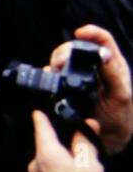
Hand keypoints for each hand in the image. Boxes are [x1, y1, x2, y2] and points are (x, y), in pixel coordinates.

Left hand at [28, 110, 105, 171]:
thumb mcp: (90, 163)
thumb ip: (85, 142)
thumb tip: (88, 124)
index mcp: (46, 154)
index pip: (42, 130)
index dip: (41, 120)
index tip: (37, 113)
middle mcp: (35, 166)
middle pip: (46, 149)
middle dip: (59, 148)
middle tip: (79, 154)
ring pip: (47, 164)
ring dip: (60, 164)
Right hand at [49, 25, 132, 153]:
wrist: (106, 138)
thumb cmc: (118, 117)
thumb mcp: (121, 96)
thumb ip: (113, 74)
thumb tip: (103, 53)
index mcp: (113, 65)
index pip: (104, 40)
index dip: (92, 33)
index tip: (79, 33)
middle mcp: (96, 67)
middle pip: (78, 46)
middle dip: (66, 49)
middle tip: (60, 62)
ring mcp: (81, 76)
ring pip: (64, 57)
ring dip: (57, 60)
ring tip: (55, 70)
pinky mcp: (67, 86)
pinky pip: (55, 73)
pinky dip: (50, 72)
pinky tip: (50, 77)